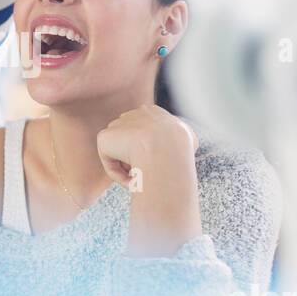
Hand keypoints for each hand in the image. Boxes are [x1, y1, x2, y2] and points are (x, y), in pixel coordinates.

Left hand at [100, 107, 202, 258]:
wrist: (166, 147)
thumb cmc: (181, 149)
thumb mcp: (191, 141)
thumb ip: (182, 141)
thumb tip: (183, 150)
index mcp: (154, 113)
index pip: (147, 134)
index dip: (151, 153)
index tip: (159, 168)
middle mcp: (135, 115)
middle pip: (132, 143)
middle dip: (138, 161)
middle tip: (149, 177)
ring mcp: (118, 125)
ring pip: (121, 154)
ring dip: (130, 171)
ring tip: (143, 182)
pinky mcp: (104, 137)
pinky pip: (109, 162)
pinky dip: (119, 176)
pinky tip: (133, 181)